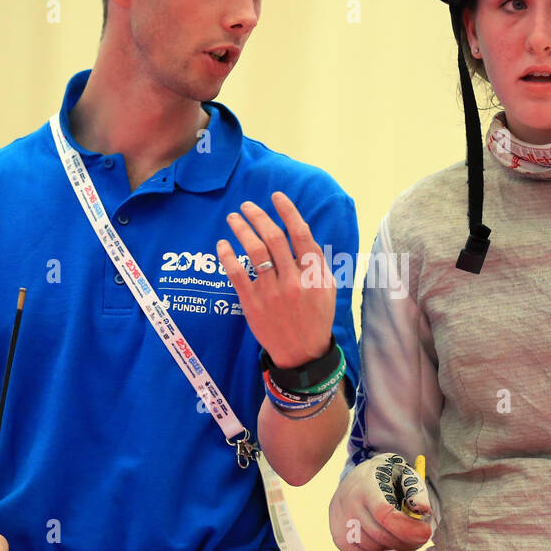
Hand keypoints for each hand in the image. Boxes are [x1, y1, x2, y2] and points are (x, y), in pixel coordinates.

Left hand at [216, 191, 334, 368]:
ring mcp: (271, 292)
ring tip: (233, 218)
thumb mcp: (326, 289)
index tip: (276, 196)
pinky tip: (223, 244)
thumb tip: (302, 234)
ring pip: (254, 252)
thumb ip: (316, 262)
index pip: (301, 234)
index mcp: (314, 275)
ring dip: (242, 230)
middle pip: (274, 238)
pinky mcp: (252, 304)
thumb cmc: (315, 318)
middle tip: (248, 206)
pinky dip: (228, 256)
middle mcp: (293, 281)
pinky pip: (237, 274)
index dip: (288, 212)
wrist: (301, 353)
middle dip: (259, 216)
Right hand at [330, 453, 433, 550]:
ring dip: (390, 546)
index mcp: (367, 484)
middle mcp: (349, 501)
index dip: (407, 529)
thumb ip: (416, 491)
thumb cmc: (387, 478)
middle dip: (405, 542)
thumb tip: (423, 509)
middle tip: (418, 538)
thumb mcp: (405, 475)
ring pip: (370, 546)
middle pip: (380, 534)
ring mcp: (340, 519)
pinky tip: (380, 539)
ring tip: (396, 533)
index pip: (384, 514)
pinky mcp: (336, 534)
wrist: (358, 476)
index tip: (425, 532)